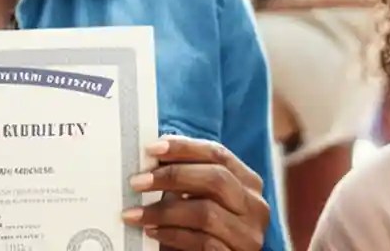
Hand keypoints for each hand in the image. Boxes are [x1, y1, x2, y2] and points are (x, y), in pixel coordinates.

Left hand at [122, 136, 269, 250]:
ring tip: (134, 213)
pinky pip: (201, 242)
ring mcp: (248, 234)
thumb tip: (151, 157)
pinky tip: (150, 231)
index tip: (151, 149)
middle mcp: (254, 206)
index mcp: (247, 182)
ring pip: (206, 212)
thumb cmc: (201, 226)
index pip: (218, 154)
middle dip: (172, 176)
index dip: (184, 147)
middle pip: (216, 179)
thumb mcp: (199, 197)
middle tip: (138, 181)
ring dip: (163, 211)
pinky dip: (171, 234)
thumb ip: (186, 177)